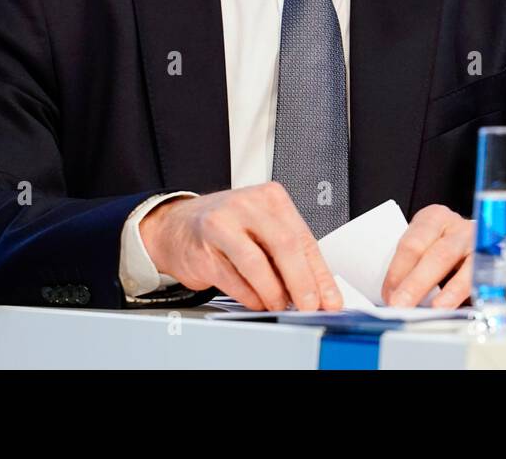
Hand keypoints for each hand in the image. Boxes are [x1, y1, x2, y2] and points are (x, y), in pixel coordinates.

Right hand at [139, 182, 342, 312]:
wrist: (176, 226)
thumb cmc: (227, 227)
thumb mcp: (263, 228)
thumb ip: (290, 254)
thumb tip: (318, 290)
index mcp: (270, 198)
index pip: (303, 238)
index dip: (320, 274)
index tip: (329, 298)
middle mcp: (247, 206)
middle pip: (285, 246)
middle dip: (302, 283)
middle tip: (310, 307)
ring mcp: (222, 225)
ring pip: (257, 265)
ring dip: (274, 294)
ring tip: (281, 306)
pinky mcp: (203, 251)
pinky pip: (233, 280)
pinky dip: (250, 297)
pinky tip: (257, 302)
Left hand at [381, 204, 473, 308]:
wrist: (473, 239)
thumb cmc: (441, 244)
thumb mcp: (424, 243)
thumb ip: (411, 264)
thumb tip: (394, 296)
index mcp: (433, 218)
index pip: (412, 244)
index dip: (397, 272)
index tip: (388, 295)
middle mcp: (458, 228)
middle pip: (437, 256)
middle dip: (416, 284)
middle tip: (400, 304)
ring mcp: (479, 245)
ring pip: (463, 268)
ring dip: (447, 293)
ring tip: (433, 310)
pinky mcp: (493, 263)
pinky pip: (482, 281)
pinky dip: (470, 296)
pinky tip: (459, 307)